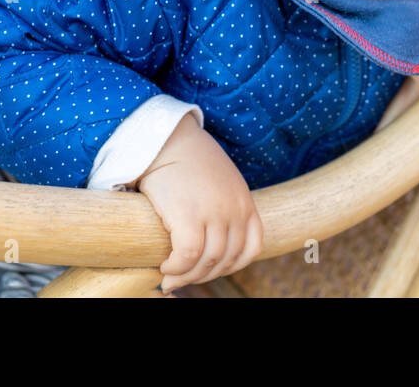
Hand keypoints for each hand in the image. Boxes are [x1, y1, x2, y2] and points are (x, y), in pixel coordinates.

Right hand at [135, 113, 263, 292]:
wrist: (170, 140)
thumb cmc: (191, 163)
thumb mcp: (222, 183)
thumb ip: (226, 207)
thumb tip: (214, 240)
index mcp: (245, 203)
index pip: (252, 248)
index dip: (232, 266)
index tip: (212, 269)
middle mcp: (234, 210)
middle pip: (227, 259)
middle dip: (205, 275)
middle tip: (184, 278)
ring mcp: (213, 213)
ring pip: (208, 261)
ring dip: (188, 276)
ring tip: (171, 275)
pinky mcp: (188, 214)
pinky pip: (187, 255)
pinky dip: (176, 267)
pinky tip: (166, 266)